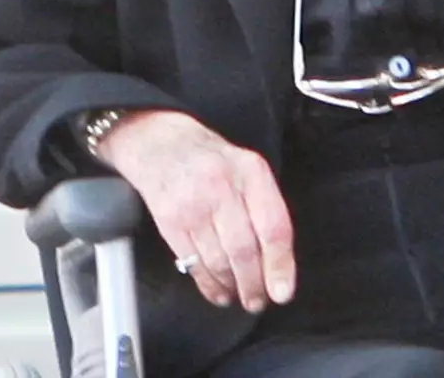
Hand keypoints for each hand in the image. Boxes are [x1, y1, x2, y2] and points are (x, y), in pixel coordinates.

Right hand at [97, 110, 294, 313]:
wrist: (161, 144)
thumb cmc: (212, 160)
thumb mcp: (247, 168)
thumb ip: (265, 205)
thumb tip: (279, 260)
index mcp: (250, 172)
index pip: (273, 225)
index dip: (280, 264)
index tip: (282, 291)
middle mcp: (222, 187)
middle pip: (244, 249)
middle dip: (254, 284)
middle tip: (258, 301)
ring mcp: (193, 205)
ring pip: (219, 260)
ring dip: (232, 286)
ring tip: (241, 296)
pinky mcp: (169, 222)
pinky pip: (193, 263)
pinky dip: (208, 284)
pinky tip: (218, 292)